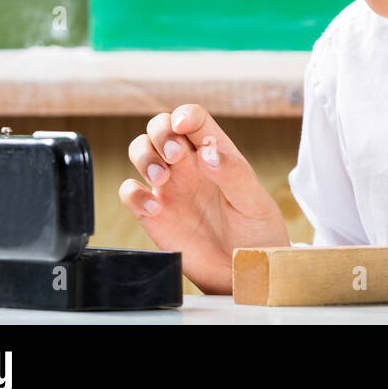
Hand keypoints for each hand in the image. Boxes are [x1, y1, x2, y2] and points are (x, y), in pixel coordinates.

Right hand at [119, 104, 290, 293]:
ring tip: (161, 177)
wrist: (245, 273)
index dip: (184, 115)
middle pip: (160, 128)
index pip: (194, 119)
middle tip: (175, 156)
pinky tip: (153, 207)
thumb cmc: (258, 234)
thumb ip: (233, 174)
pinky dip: (132, 194)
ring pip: (140, 152)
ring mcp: (170, 189)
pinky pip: (129, 193)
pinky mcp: (154, 215)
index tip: (183, 126)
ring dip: (143, 156)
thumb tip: (207, 153)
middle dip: (160, 132)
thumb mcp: (255, 202)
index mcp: (217, 154)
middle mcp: (190, 167)